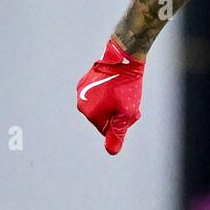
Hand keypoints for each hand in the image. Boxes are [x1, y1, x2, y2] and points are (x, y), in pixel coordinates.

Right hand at [76, 38, 144, 154]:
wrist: (122, 57)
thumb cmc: (126, 87)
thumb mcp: (126, 113)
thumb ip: (118, 134)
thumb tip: (112, 152)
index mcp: (91, 114)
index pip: (107, 130)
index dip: (120, 123)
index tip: (128, 111)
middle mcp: (82, 104)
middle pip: (102, 118)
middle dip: (115, 113)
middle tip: (127, 101)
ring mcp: (81, 91)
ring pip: (99, 106)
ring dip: (112, 103)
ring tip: (122, 91)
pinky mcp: (84, 81)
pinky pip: (97, 94)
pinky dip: (106, 92)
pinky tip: (115, 84)